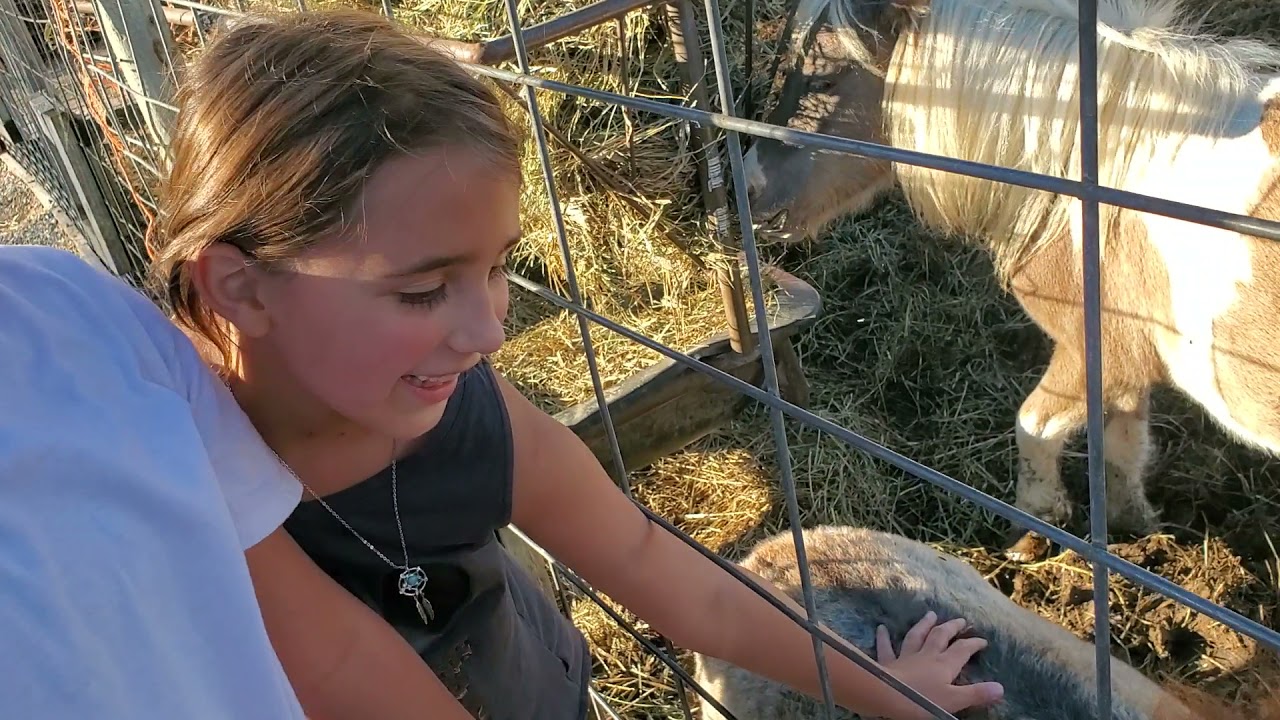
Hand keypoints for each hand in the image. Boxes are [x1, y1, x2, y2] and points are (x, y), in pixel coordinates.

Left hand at [873, 611, 1004, 719]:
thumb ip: (976, 693)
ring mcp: (906, 657)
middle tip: (960, 620)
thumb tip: (1001, 688)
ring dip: (923, 625)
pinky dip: (884, 638)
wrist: (888, 696)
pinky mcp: (888, 663)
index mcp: (944, 664)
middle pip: (940, 636)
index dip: (973, 643)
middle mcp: (926, 655)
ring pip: (916, 636)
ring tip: (930, 614)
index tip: (982, 640)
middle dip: (951, 627)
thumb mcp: (954, 700)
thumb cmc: (922, 699)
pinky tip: (881, 628)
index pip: (962, 650)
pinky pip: (885, 648)